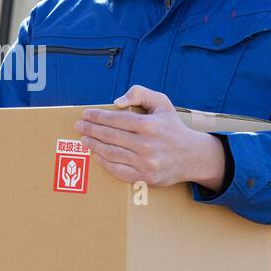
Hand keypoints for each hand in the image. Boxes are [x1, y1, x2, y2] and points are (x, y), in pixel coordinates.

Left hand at [74, 85, 225, 188]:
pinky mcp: (144, 177)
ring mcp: (145, 163)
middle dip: (90, 130)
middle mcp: (147, 145)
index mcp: (149, 125)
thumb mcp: (161, 103)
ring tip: (84, 139)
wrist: (192, 156)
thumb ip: (140, 93)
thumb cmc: (172, 127)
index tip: (85, 114)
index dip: (97, 116)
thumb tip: (116, 102)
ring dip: (93, 145)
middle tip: (79, 126)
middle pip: (109, 136)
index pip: (115, 119)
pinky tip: (96, 154)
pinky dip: (103, 162)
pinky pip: (117, 170)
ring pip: (111, 153)